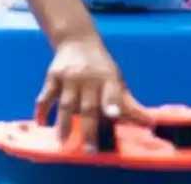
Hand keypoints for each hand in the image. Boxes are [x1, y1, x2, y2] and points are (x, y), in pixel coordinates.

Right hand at [35, 38, 150, 148]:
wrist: (77, 40)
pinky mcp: (53, 77)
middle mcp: (88, 78)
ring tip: (63, 141)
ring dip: (64, 124)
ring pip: (66, 104)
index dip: (112, 104)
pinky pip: (46, 96)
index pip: (111, 93)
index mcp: (108, 79)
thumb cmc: (101, 67)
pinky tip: (41, 123)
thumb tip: (149, 123)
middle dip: (89, 129)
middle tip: (89, 149)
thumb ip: (128, 104)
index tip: (114, 116)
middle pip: (88, 107)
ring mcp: (69, 77)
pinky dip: (42, 110)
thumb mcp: (117, 81)